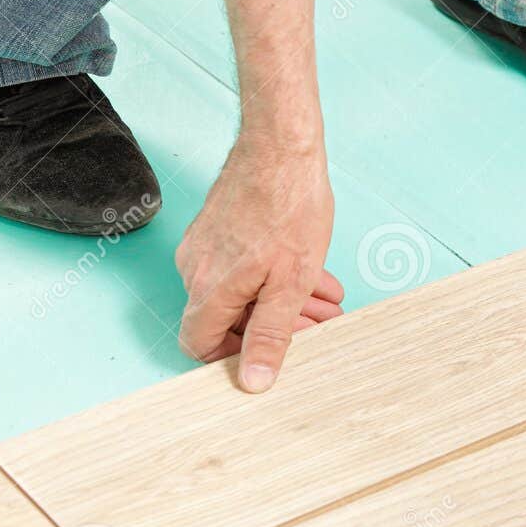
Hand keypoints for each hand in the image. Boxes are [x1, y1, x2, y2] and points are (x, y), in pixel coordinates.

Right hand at [175, 133, 340, 391]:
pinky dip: (277, 275)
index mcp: (208, 289)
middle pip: (228, 317)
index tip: (271, 355)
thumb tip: (253, 381)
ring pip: (243, 289)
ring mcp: (206, 244)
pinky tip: (316, 275)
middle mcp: (197, 268)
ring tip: (328, 303)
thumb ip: (270, 334)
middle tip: (321, 327)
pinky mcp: (220, 226)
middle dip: (277, 327)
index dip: (233, 358)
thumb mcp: (290, 282)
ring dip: (285, 301)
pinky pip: (244, 265)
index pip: (198, 344)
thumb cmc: (288, 205)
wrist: (282, 144)